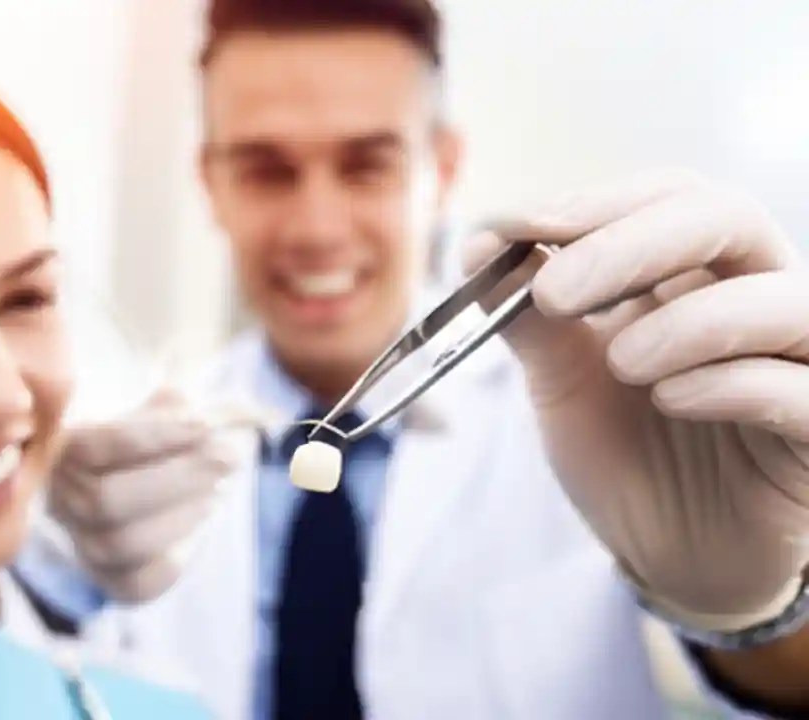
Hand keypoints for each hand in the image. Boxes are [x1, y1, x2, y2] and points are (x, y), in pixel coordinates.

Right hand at [47, 389, 238, 603]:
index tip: (205, 424)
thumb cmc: (162, 427)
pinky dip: (178, 554)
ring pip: (121, 544)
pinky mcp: (111, 578)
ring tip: (215, 490)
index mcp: (62, 446)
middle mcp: (61, 497)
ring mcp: (82, 542)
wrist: (164, 469)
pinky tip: (200, 520)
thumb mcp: (168, 402)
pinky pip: (139, 583)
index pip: (93, 446)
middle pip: (105, 501)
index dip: (153, 436)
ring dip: (180, 515)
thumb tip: (211, 413)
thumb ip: (180, 402)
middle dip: (175, 479)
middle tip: (226, 458)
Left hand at [464, 169, 808, 627]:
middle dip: (632, 242)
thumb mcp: (561, 381)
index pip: (670, 196)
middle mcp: (754, 301)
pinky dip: (732, 383)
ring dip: (688, 320)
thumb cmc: (627, 454)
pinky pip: (801, 390)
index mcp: (692, 275)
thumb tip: (480, 244)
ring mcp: (799, 365)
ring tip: (621, 364)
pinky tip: (671, 400)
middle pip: (731, 219)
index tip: (518, 229)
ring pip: (785, 300)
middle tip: (552, 292)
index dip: (598, 203)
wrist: (669, 557)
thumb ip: (528, 316)